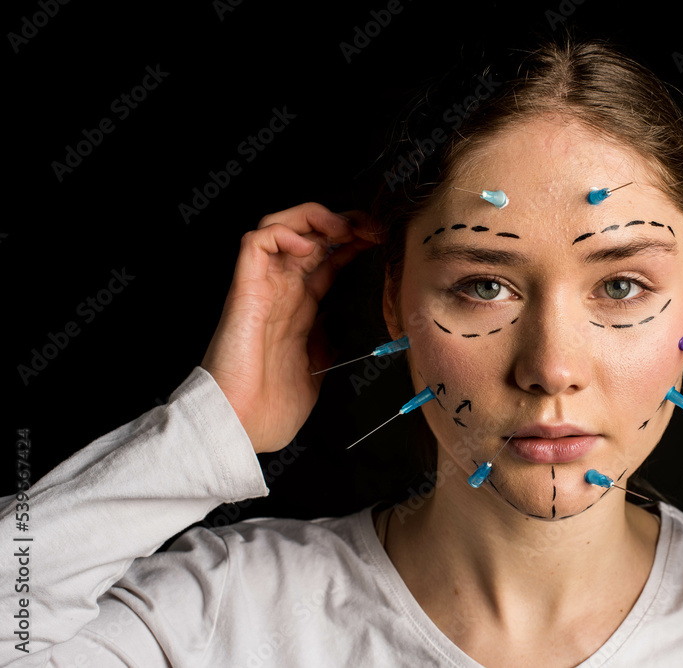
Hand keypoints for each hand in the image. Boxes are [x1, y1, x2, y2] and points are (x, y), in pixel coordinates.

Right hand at [201, 203, 376, 453]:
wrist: (242, 427)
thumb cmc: (270, 408)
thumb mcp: (315, 370)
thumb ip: (325, 344)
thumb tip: (339, 327)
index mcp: (299, 308)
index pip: (327, 260)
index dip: (352, 243)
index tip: (380, 239)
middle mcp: (281, 291)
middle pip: (309, 236)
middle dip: (343, 222)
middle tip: (372, 226)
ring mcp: (263, 287)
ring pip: (279, 225)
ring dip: (314, 217)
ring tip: (344, 229)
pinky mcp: (245, 289)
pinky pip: (257, 241)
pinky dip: (284, 232)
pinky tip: (310, 248)